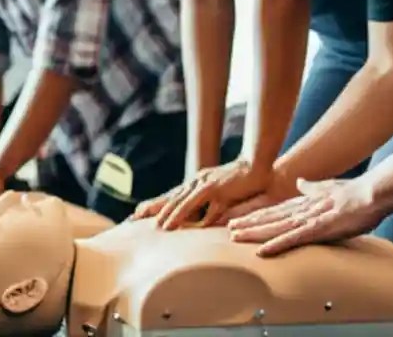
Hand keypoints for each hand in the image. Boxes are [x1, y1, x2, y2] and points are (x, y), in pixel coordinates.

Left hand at [132, 160, 274, 229]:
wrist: (257, 166)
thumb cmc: (240, 182)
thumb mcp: (219, 194)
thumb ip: (209, 206)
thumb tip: (201, 223)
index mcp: (196, 184)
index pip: (172, 196)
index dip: (156, 205)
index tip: (138, 214)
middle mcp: (198, 182)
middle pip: (172, 197)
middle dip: (154, 208)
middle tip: (136, 218)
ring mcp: (208, 184)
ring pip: (185, 201)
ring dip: (173, 214)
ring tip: (162, 227)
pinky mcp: (220, 189)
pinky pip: (206, 205)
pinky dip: (198, 215)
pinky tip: (191, 224)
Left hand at [227, 177, 386, 256]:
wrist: (371, 194)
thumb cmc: (355, 193)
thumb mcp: (329, 188)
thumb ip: (312, 187)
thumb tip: (301, 182)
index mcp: (304, 203)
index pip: (275, 210)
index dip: (256, 215)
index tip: (240, 218)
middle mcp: (301, 210)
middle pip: (269, 218)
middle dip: (248, 223)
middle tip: (228, 229)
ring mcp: (308, 219)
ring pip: (275, 227)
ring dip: (255, 233)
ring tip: (236, 236)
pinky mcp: (317, 229)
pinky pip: (293, 239)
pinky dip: (276, 245)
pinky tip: (262, 251)